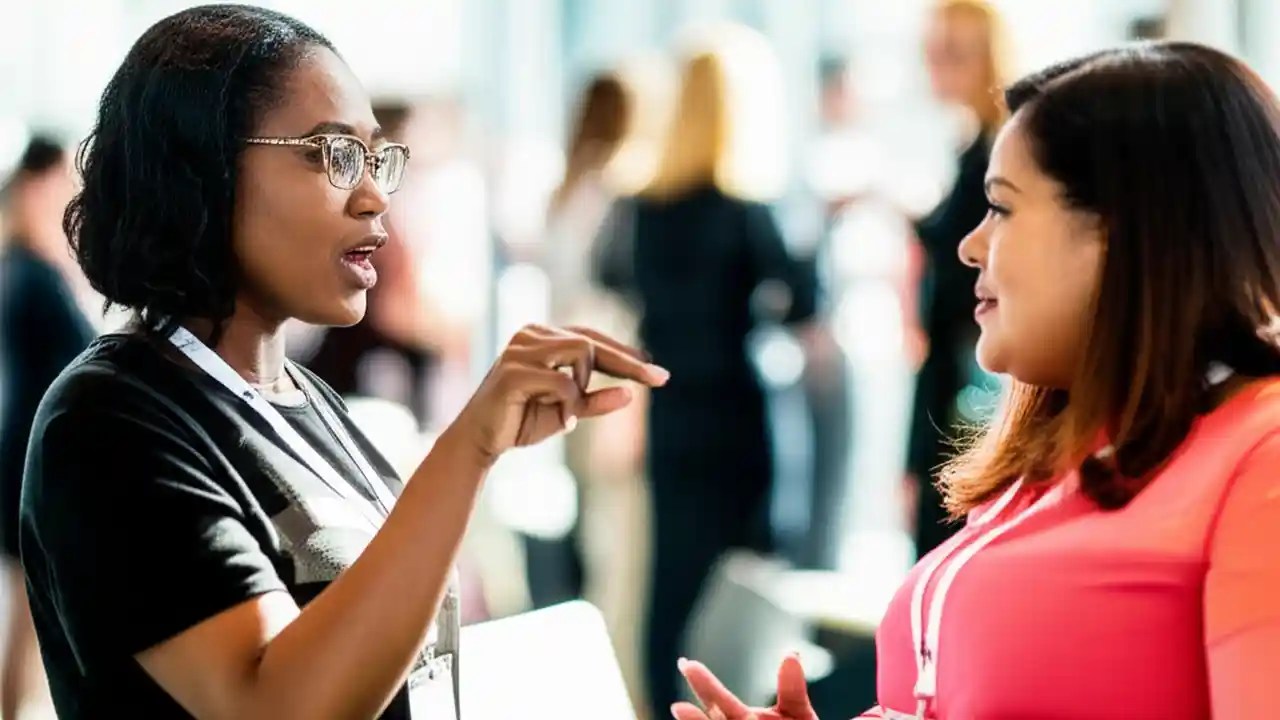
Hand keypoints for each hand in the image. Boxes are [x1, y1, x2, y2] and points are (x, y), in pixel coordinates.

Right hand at [449, 324, 668, 465]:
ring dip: (585, 388)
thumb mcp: (567, 412)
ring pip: (582, 353)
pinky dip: (570, 404)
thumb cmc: (521, 421)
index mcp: (543, 335)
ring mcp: (520, 348)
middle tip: (659, 380)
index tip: (657, 371)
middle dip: (628, 363)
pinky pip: (563, 382)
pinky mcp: (513, 370)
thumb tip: (630, 395)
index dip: (625, 354)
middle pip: (592, 341)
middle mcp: (532, 333)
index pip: (593, 339)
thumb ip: (595, 401)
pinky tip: (563, 421)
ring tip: (569, 413)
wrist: (480, 441)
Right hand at [672, 655, 818, 719]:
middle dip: (696, 719)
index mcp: (741, 717)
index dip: (702, 683)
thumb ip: (791, 689)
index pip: (717, 700)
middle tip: (678, 707)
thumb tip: (791, 654)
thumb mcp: (798, 713)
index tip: (687, 665)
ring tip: (685, 713)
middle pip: (714, 719)